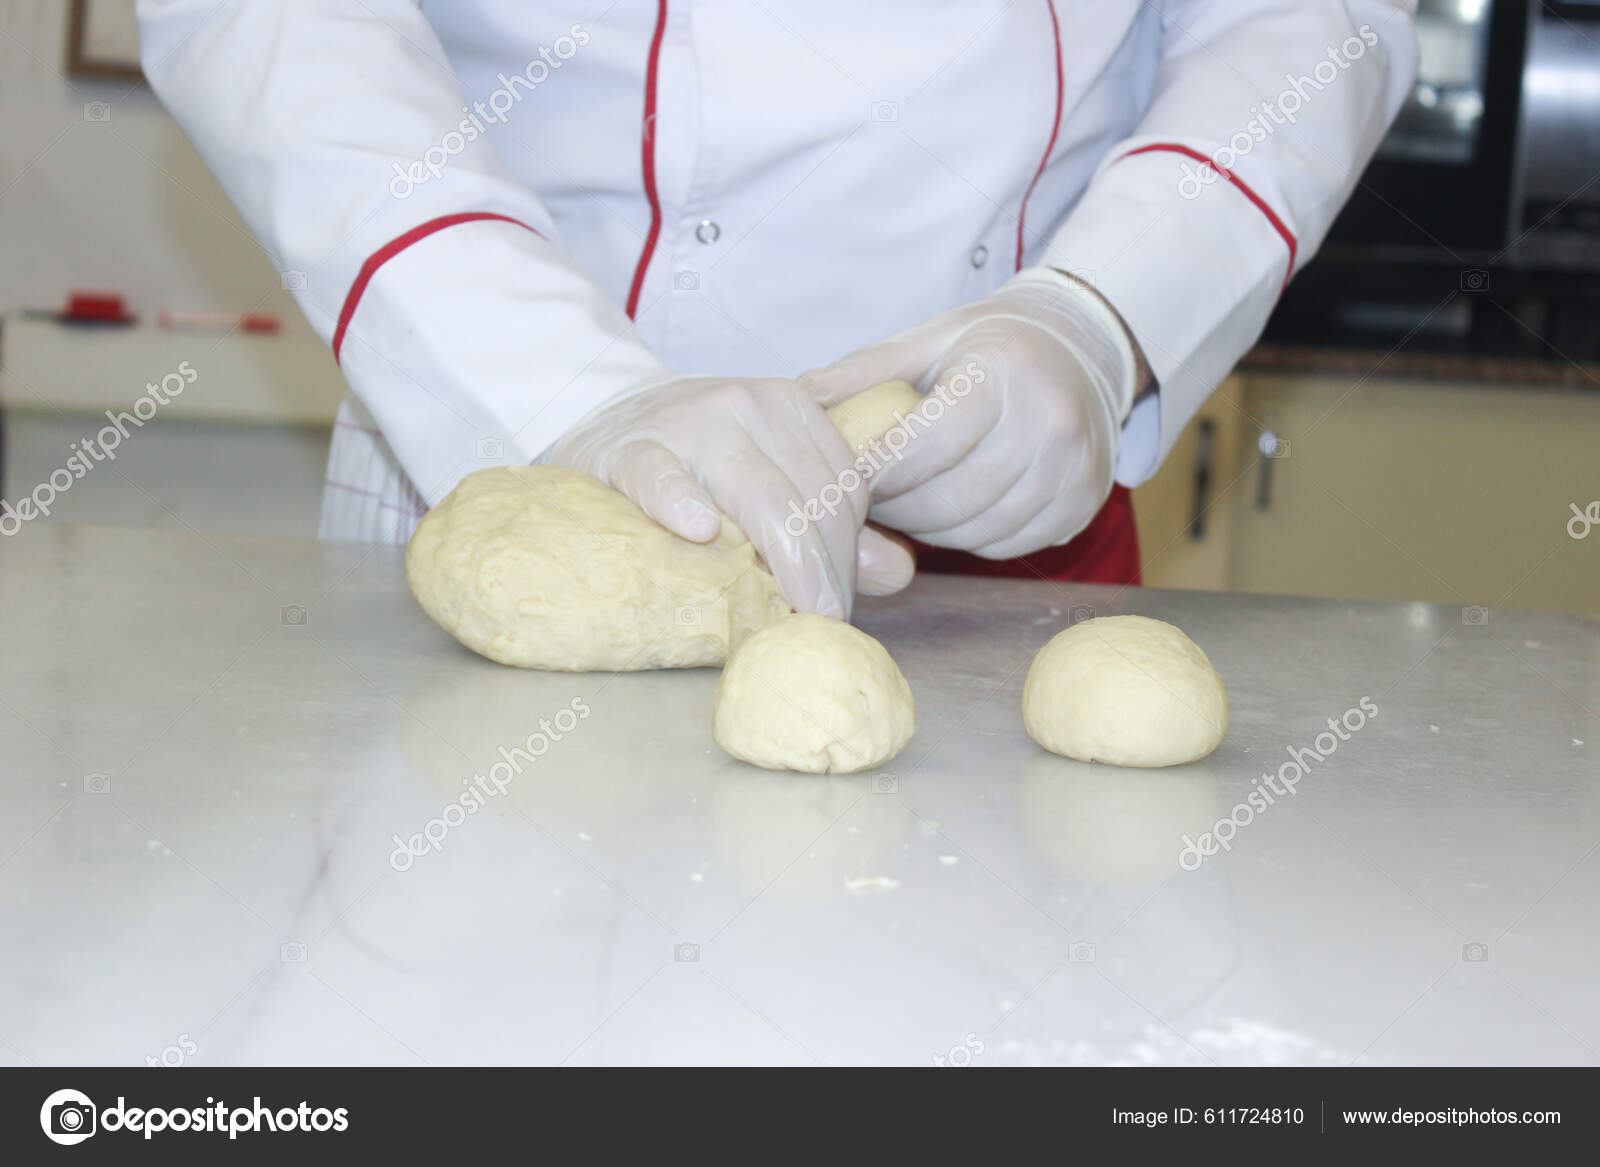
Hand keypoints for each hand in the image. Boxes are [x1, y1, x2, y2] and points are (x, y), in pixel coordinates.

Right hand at [545, 374, 913, 618]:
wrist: (604, 419)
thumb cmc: (697, 461)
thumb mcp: (770, 477)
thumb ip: (832, 524)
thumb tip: (898, 574)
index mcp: (792, 407)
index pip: (843, 489)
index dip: (849, 556)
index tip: (838, 607)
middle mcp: (749, 404)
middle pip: (809, 499)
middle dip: (824, 572)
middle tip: (822, 628)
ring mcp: (690, 422)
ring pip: (757, 493)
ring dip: (782, 561)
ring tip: (792, 614)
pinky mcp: (632, 447)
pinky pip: (662, 475)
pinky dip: (680, 501)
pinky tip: (698, 531)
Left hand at [803, 269, 1143, 559]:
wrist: (1080, 351)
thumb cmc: (986, 347)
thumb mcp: (923, 342)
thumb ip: (861, 374)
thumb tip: (796, 399)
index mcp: (1004, 373)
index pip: (926, 446)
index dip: (878, 474)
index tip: (844, 480)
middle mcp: (1050, 422)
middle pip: (949, 498)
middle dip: (895, 509)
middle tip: (863, 504)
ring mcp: (1074, 469)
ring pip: (975, 530)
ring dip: (926, 530)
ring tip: (901, 507)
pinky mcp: (1083, 505)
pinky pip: (1006, 544)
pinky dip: (967, 538)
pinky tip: (947, 514)